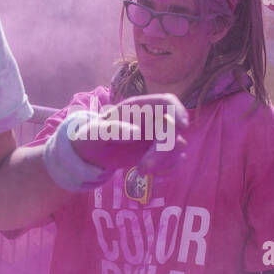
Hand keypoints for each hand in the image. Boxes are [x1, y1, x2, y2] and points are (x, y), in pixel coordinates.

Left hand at [70, 93, 188, 175]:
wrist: (93, 153)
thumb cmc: (92, 137)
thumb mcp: (95, 133)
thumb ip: (112, 130)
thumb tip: (137, 132)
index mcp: (139, 108)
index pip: (167, 102)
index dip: (179, 111)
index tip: (182, 127)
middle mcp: (153, 119)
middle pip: (174, 130)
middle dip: (164, 152)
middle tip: (143, 169)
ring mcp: (159, 136)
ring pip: (178, 147)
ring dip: (164, 163)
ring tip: (140, 170)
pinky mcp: (161, 152)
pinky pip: (176, 160)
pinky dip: (167, 169)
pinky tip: (149, 172)